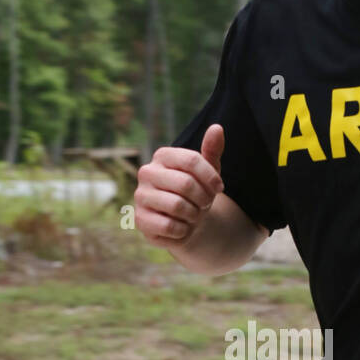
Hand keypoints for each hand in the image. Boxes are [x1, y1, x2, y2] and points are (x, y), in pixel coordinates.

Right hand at [134, 123, 224, 244]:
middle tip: (204, 204)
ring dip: (194, 215)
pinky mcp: (140, 219)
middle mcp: (147, 172)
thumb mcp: (208, 171)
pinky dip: (183, 231)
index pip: (192, 160)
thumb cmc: (196, 192)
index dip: (211, 177)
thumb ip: (212, 150)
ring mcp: (140, 196)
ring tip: (193, 215)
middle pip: (186, 184)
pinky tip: (181, 228)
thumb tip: (217, 128)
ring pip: (177, 206)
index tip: (219, 188)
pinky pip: (169, 226)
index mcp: (162, 156)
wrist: (186, 221)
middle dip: (203, 198)